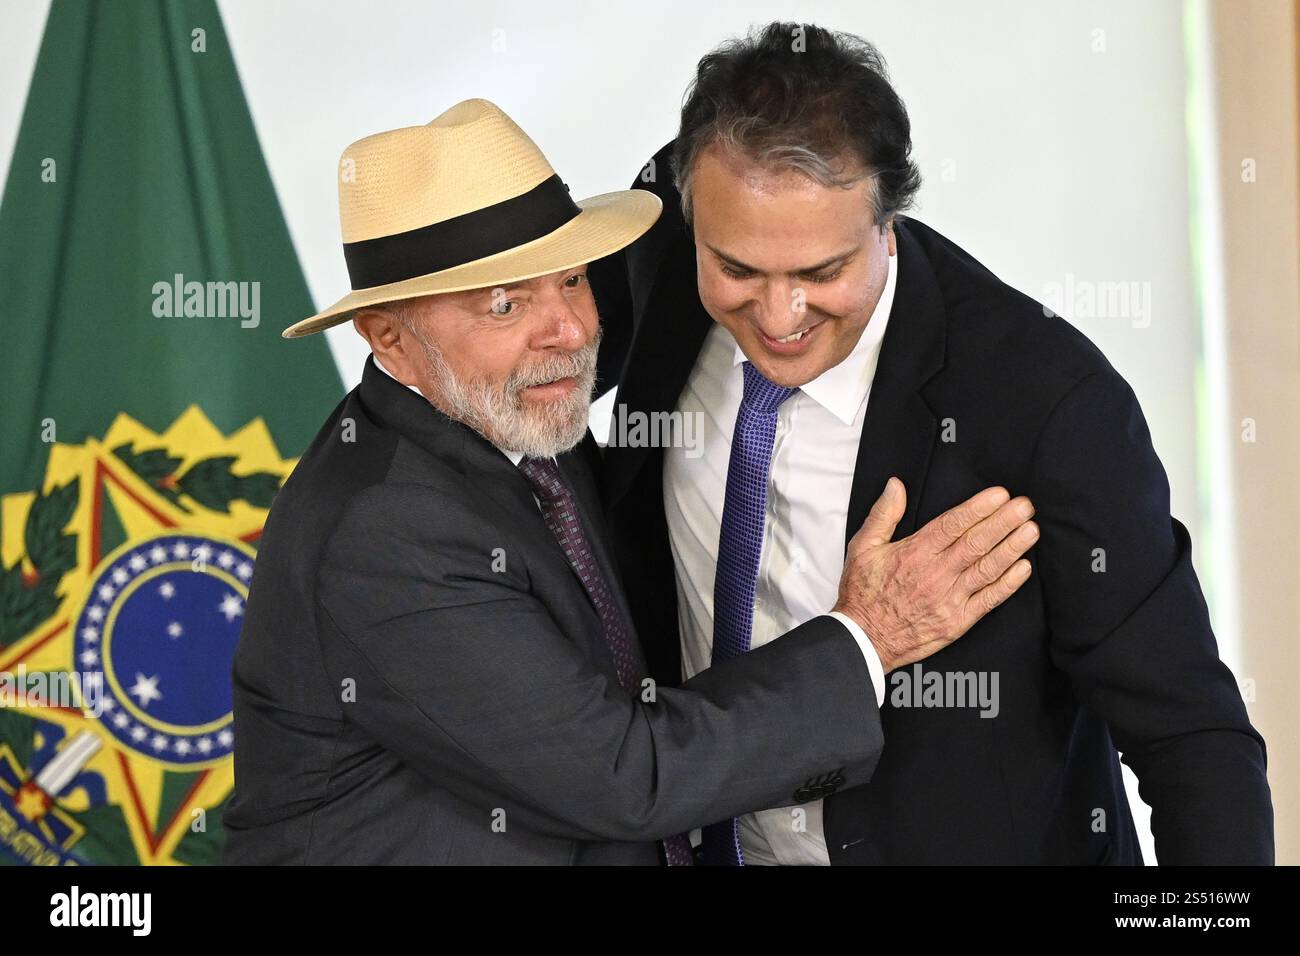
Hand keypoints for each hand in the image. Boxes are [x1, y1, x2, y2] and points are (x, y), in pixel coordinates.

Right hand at [833, 478, 1036, 671]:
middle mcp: (935, 574)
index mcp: (915, 553)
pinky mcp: (957, 622)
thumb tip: (896, 485)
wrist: (863, 639)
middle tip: (1025, 506)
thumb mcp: (863, 547)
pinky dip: (1007, 585)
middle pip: (976, 543)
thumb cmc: (863, 593)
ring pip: (987, 569)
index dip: (979, 508)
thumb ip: (883, 514)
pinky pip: (988, 600)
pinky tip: (1023, 569)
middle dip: (1004, 522)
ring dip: (1012, 548)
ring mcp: (949, 599)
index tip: (1000, 494)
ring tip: (1031, 531)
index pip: (953, 524)